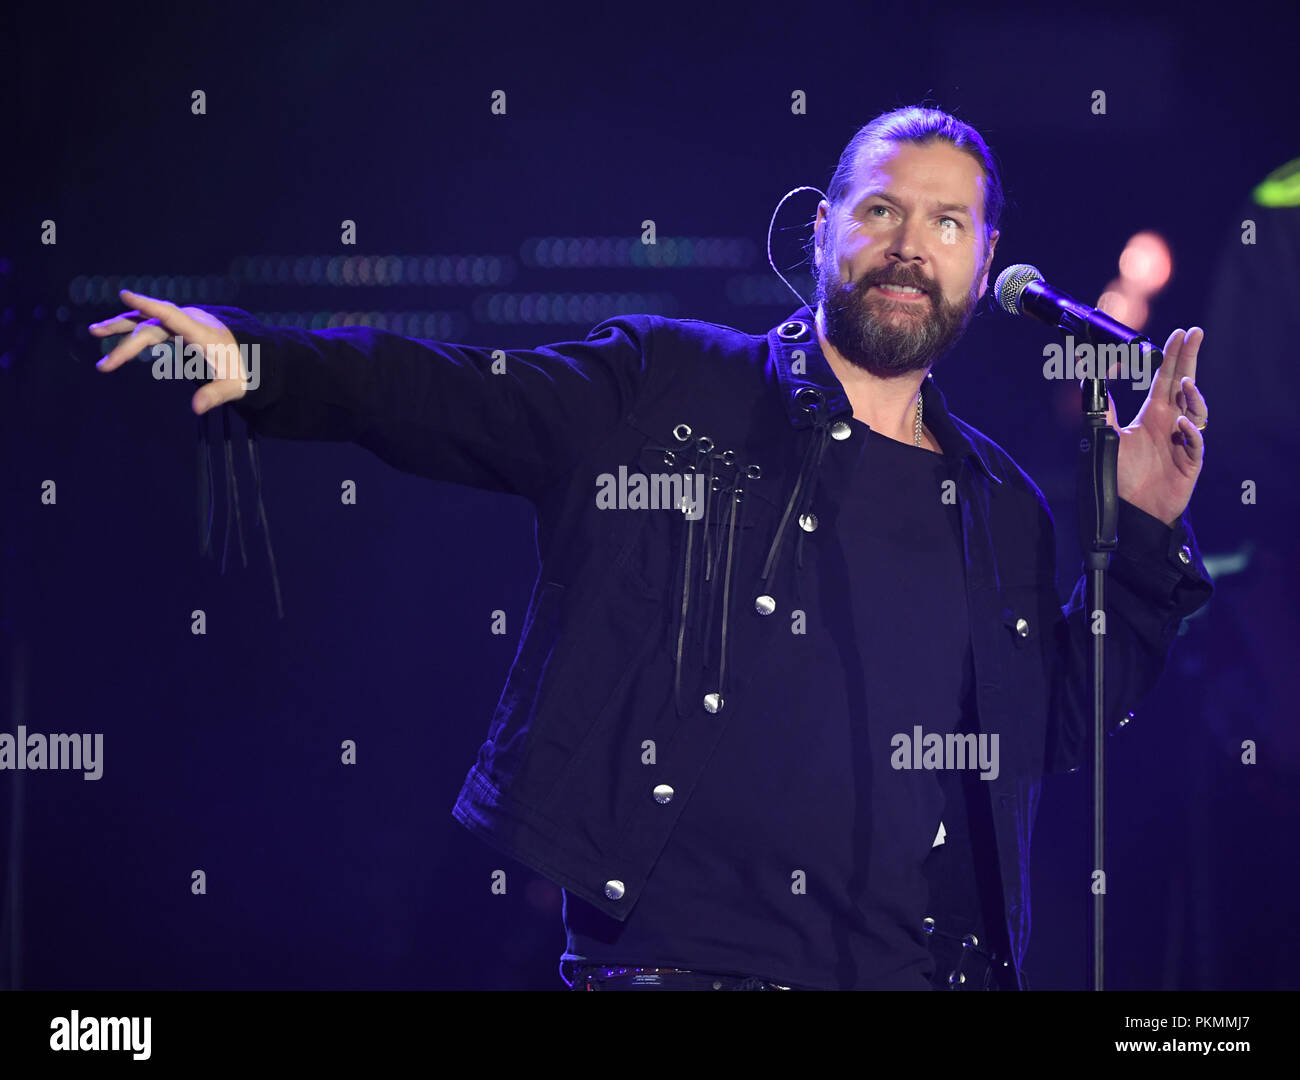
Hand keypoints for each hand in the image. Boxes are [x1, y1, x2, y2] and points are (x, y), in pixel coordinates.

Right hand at [89, 289, 247, 414]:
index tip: (125, 295)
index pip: (171, 315)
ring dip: (120, 326)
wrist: (248, 351)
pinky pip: (149, 326)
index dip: (148, 305)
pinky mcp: (175, 328)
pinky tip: (112, 336)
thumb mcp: (235, 385)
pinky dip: (131, 331)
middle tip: (104, 366)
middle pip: (150, 326)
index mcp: (200, 331)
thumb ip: (216, 395)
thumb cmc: (242, 368)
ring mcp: (179, 323)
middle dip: (126, 344)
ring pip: (145, 321)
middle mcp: (186, 322)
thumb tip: (196, 408)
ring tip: (94, 331)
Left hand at [1104, 326, 1206, 527]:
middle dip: (1191, 358)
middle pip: (1186, 384)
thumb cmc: (1125, 475)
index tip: (1179, 334)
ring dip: (1193, 395)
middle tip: (1195, 333)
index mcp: (1156, 414)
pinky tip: (1182, 426)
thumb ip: (1104, 411)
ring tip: (1185, 383)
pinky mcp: (1191, 462)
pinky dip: (1191, 433)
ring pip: (1197, 411)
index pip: (1167, 378)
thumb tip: (1090, 382)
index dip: (1174, 356)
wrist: (1134, 510)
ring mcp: (1185, 440)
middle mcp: (1173, 423)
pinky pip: (1196, 443)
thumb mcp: (1109, 437)